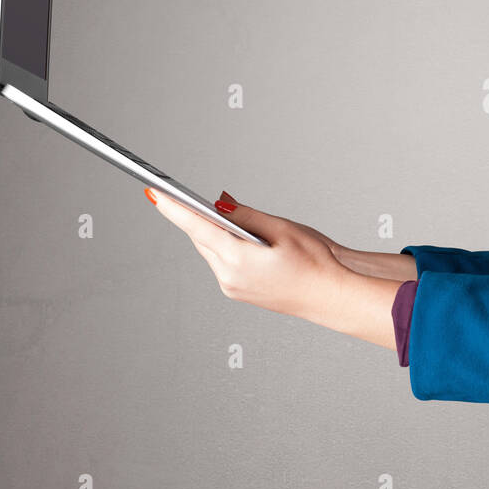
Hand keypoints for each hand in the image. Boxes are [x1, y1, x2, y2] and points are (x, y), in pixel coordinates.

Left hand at [145, 188, 349, 324]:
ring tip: (226, 217)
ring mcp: (233, 288)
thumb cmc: (316, 264)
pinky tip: (238, 238)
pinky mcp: (239, 292)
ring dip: (215, 233)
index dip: (173, 208)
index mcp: (239, 261)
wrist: (333, 295)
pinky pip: (222, 264)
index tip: (155, 193)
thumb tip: (220, 204)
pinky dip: (225, 247)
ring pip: (212, 252)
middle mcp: (230, 278)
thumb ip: (245, 215)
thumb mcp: (282, 228)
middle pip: (202, 239)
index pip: (197, 228)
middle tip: (190, 195)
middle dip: (199, 218)